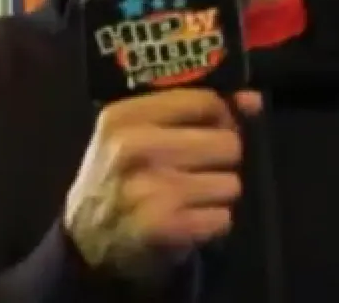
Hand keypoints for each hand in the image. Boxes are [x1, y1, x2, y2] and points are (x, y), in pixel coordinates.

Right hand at [62, 88, 263, 287]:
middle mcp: (133, 148)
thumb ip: (193, 107)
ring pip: (230, 183)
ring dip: (217, 192)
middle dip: (220, 158)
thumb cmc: (118, 174)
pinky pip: (222, 218)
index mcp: (124, 116)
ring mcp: (148, 189)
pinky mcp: (163, 228)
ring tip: (190, 195)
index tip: (213, 126)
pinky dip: (211, 221)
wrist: (85, 239)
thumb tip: (252, 100)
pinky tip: (188, 219)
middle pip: (226, 144)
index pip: (204, 101)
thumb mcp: (137, 130)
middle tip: (197, 167)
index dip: (220, 115)